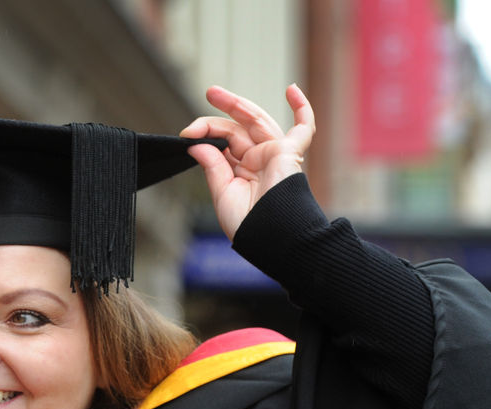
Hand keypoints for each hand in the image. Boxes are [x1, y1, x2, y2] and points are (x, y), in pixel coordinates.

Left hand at [180, 84, 314, 239]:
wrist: (269, 235)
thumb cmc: (247, 224)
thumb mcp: (222, 192)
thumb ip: (212, 166)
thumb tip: (196, 144)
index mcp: (240, 171)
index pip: (222, 142)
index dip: (205, 133)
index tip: (187, 135)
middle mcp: (257, 160)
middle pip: (237, 128)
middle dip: (221, 111)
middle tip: (209, 93)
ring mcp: (273, 154)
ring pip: (256, 121)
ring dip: (239, 105)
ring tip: (216, 93)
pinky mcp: (290, 152)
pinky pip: (303, 128)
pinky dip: (302, 108)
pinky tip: (292, 90)